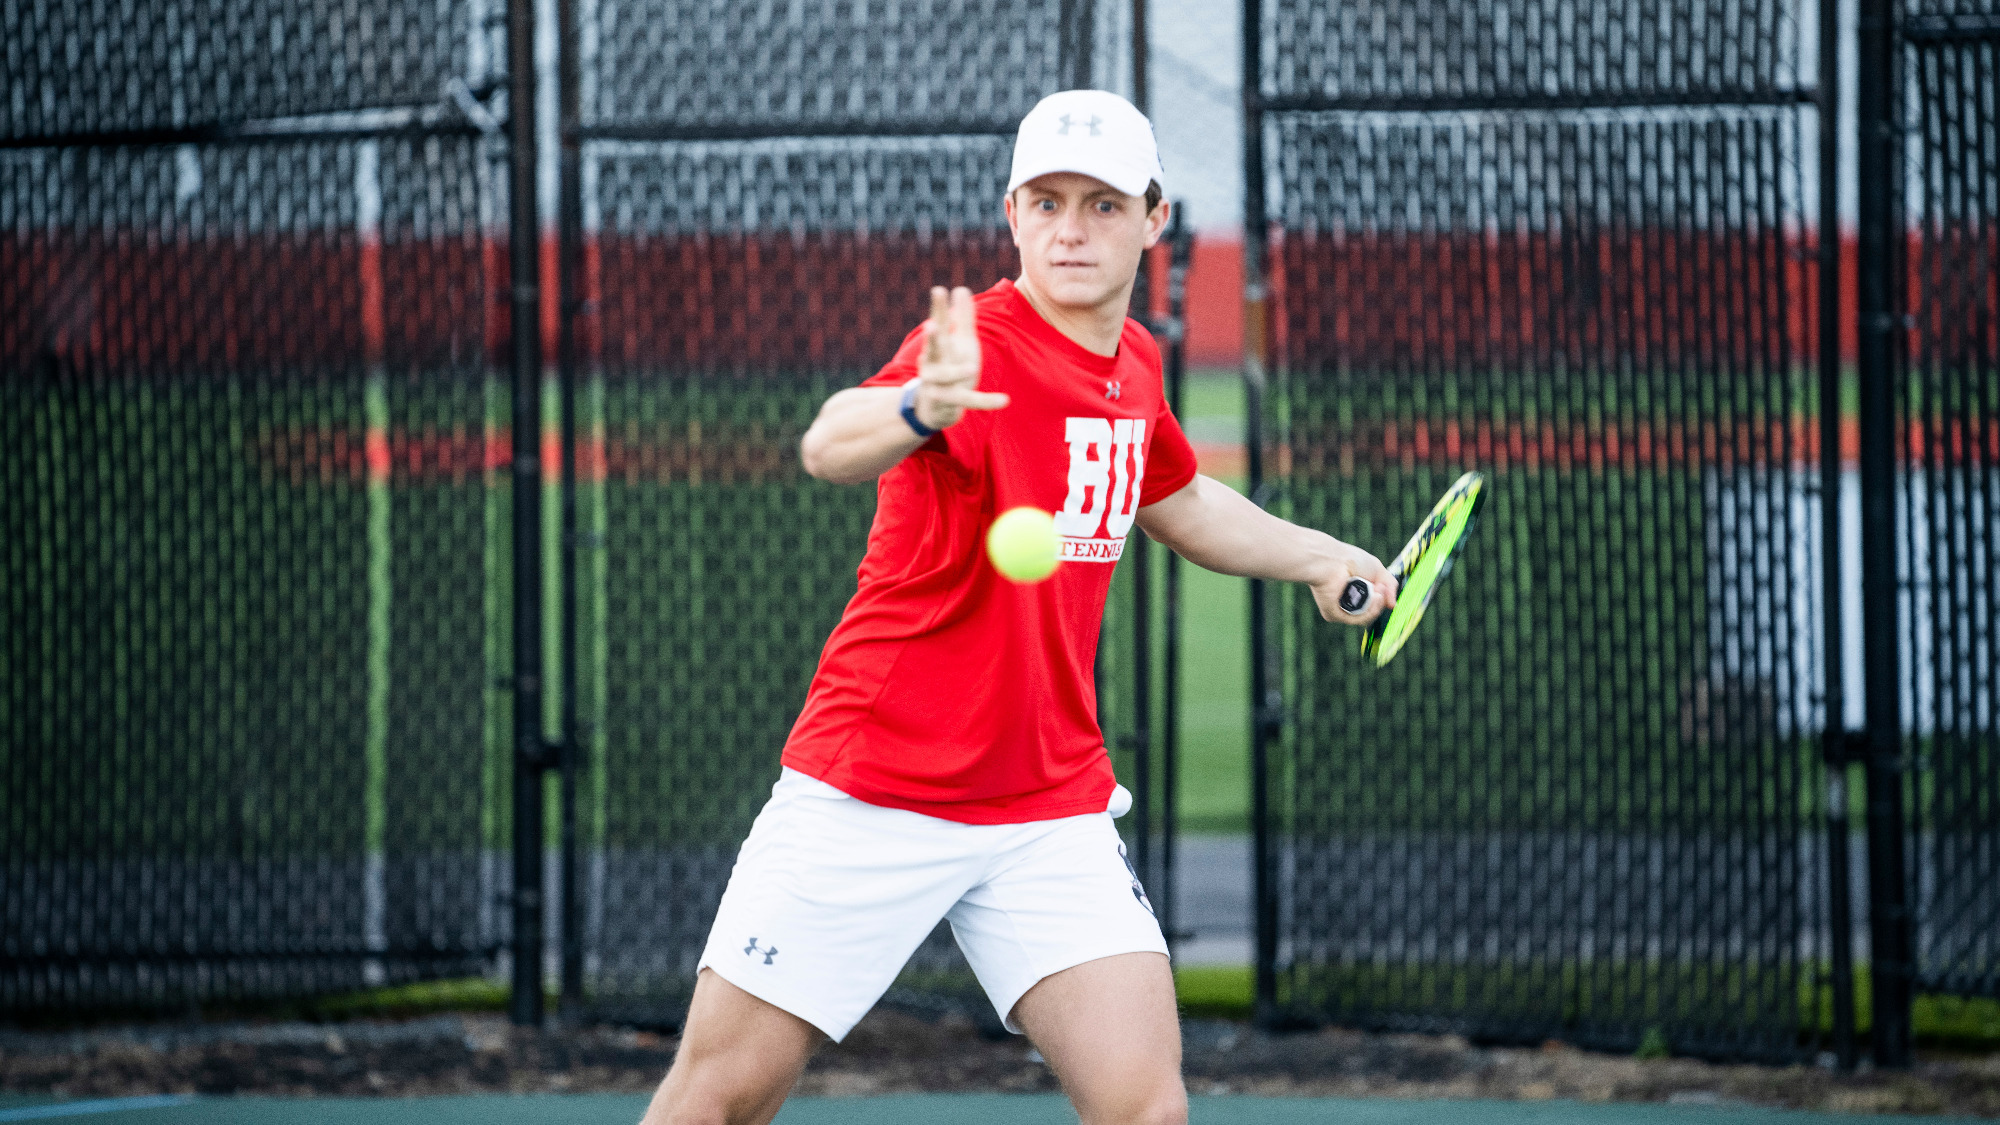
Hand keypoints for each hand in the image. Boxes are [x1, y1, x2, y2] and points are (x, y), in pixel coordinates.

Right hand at [913, 286, 1008, 429]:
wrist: (934, 407)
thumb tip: (961, 288)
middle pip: (933, 349)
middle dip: (933, 338)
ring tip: (971, 367)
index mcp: (939, 346)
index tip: (939, 290)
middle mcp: (933, 364)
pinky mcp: (949, 403)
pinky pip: (969, 401)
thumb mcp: (960, 342)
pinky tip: (1005, 400)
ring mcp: (938, 384)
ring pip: (945, 378)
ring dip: (955, 372)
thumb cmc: (950, 367)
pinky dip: (987, 401)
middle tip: (931, 325)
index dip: (938, 308)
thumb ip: (962, 318)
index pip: (939, 324)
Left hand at [1307, 544, 1397, 625]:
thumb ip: (1390, 586)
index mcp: (1355, 592)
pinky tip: (1375, 597)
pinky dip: (1369, 611)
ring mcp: (1340, 609)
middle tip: (1381, 587)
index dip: (1382, 599)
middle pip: (1370, 613)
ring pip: (1365, 618)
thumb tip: (1393, 605)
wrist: (1333, 560)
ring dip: (1377, 606)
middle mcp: (1347, 602)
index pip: (1372, 605)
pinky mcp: (1333, 614)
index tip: (1385, 588)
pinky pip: (1357, 620)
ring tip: (1378, 592)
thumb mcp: (1378, 570)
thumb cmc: (1351, 560)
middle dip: (1380, 602)